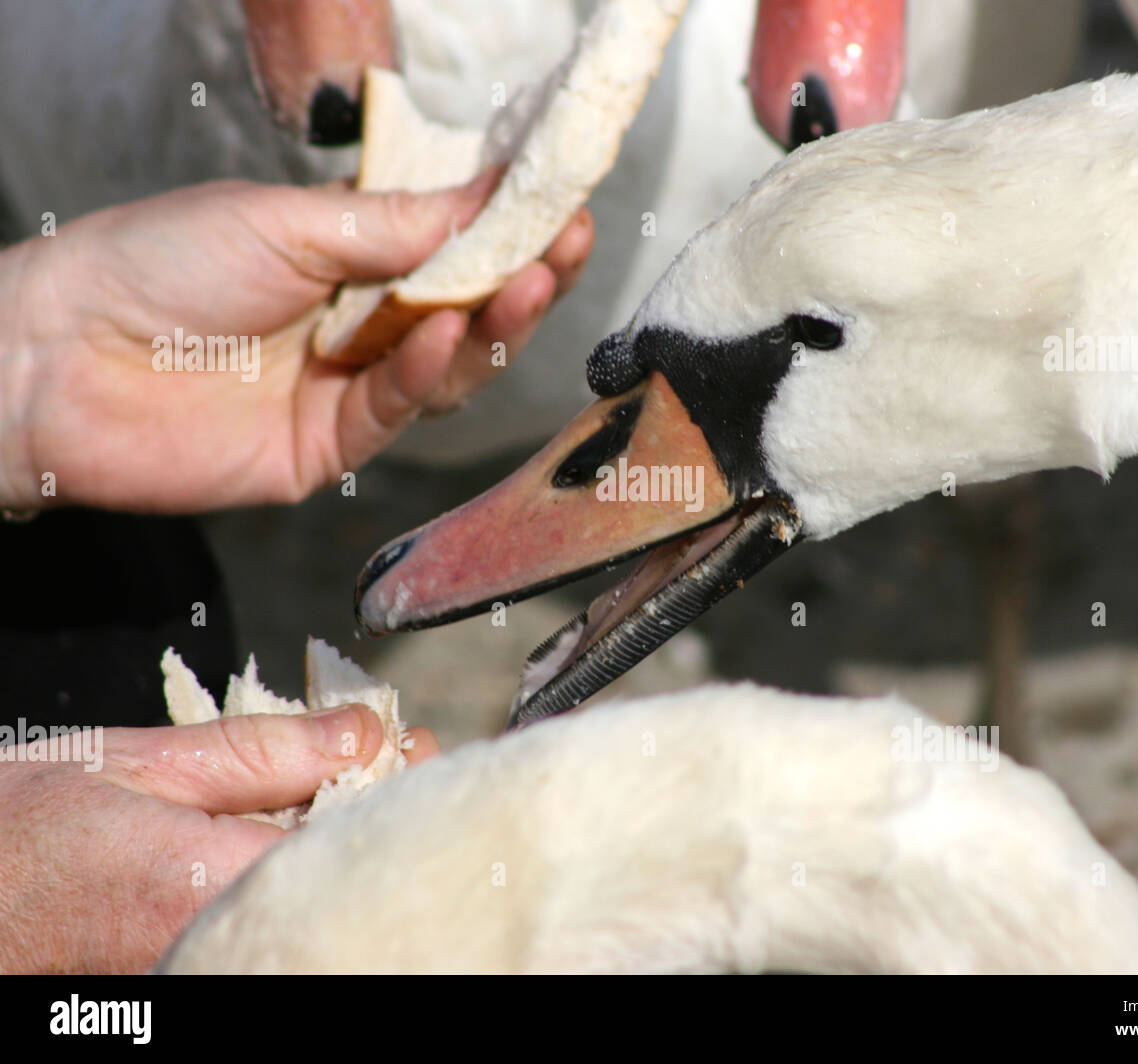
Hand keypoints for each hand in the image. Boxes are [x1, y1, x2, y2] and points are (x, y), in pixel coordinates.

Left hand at [0, 178, 593, 511]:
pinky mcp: (328, 448)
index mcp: (348, 258)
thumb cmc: (160, 263)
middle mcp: (358, 325)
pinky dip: (424, 371)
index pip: (452, 247)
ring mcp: (347, 389)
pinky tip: (442, 331)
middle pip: (466, 310)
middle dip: (521, 279)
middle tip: (565, 246)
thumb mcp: (289, 222)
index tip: (564, 207)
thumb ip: (394, 226)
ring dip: (491, 324)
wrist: (61, 357)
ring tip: (527, 281)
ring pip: (448, 367)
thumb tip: (491, 198)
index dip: (510, 231)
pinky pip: (395, 411)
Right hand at [0, 706, 437, 972]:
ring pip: (317, 908)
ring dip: (342, 847)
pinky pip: (276, 928)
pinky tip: (292, 840)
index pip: (349, 842)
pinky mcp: (195, 980)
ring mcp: (205, 974)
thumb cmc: (16, 833)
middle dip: (377, 816)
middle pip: (343, 883)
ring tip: (344, 788)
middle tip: (390, 761)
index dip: (398, 790)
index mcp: (203, 888)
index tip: (416, 746)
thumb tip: (364, 732)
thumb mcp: (135, 764)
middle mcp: (216, 950)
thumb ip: (257, 752)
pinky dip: (301, 880)